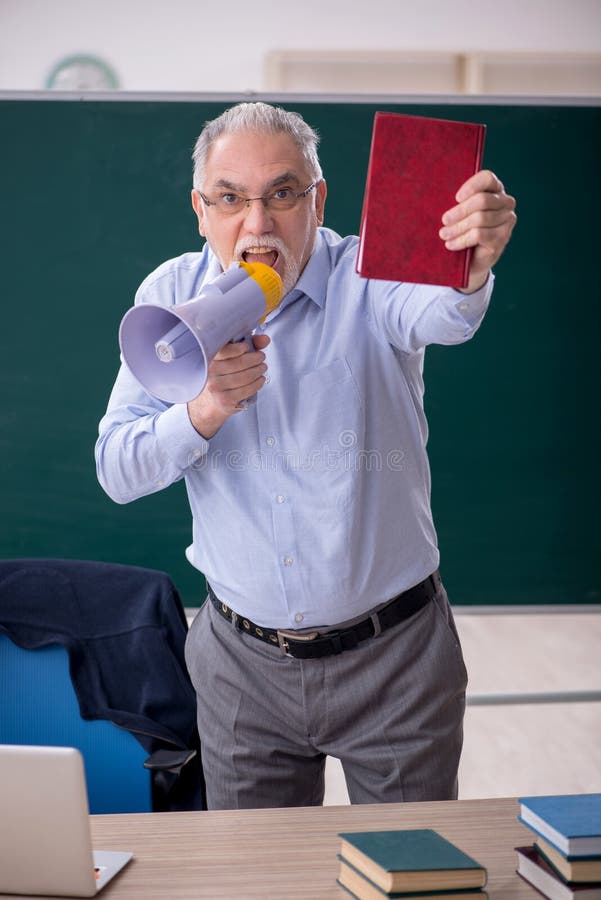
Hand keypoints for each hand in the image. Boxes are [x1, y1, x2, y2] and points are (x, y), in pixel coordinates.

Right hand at [187, 334, 269, 438]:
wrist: (212, 401)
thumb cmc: (225, 374)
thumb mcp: (234, 357)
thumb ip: (250, 344)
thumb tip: (265, 339)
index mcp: (210, 358)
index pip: (225, 350)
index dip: (239, 348)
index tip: (248, 347)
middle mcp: (210, 372)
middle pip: (239, 363)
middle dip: (255, 359)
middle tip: (261, 358)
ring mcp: (216, 387)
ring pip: (245, 377)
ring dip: (258, 371)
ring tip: (262, 368)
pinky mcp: (225, 400)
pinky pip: (246, 390)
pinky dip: (257, 384)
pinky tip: (260, 379)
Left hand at [439, 170, 516, 292]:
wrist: (471, 261)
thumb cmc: (463, 230)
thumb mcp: (459, 213)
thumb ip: (458, 202)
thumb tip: (439, 197)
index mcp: (495, 189)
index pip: (488, 178)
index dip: (472, 186)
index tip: (456, 198)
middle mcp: (506, 203)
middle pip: (482, 200)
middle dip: (460, 211)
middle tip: (444, 220)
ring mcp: (507, 221)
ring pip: (480, 219)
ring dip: (458, 228)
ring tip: (444, 234)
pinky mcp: (502, 238)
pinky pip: (479, 235)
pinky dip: (462, 240)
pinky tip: (450, 244)